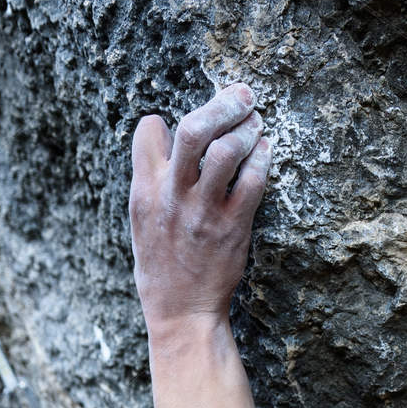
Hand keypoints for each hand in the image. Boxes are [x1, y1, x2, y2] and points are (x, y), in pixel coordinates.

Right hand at [129, 83, 271, 336]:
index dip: (167, 120)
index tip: (186, 125)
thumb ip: (153, 181)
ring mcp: (204, 212)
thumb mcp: (141, 221)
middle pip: (195, 129)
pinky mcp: (233, 228)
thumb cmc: (162, 267)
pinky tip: (265, 150)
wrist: (181, 312)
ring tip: (255, 123)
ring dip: (247, 129)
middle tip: (242, 95)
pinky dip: (263, 159)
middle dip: (223, 104)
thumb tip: (166, 140)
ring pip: (227, 151)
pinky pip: (253, 182)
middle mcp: (173, 196)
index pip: (149, 130)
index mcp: (144, 191)